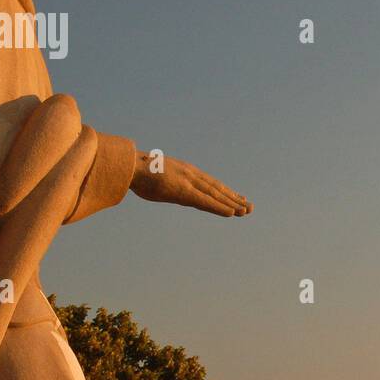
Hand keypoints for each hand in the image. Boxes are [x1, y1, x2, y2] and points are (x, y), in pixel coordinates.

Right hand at [130, 151, 252, 217]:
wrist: (130, 166)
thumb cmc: (138, 173)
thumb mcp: (157, 179)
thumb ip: (165, 185)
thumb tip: (163, 188)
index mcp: (186, 172)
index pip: (210, 184)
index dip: (224, 192)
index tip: (237, 198)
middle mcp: (191, 175)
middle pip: (217, 189)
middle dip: (233, 198)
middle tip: (249, 207)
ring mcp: (189, 182)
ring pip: (215, 195)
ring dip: (231, 204)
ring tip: (246, 211)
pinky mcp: (184, 191)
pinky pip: (205, 202)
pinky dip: (219, 207)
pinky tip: (231, 213)